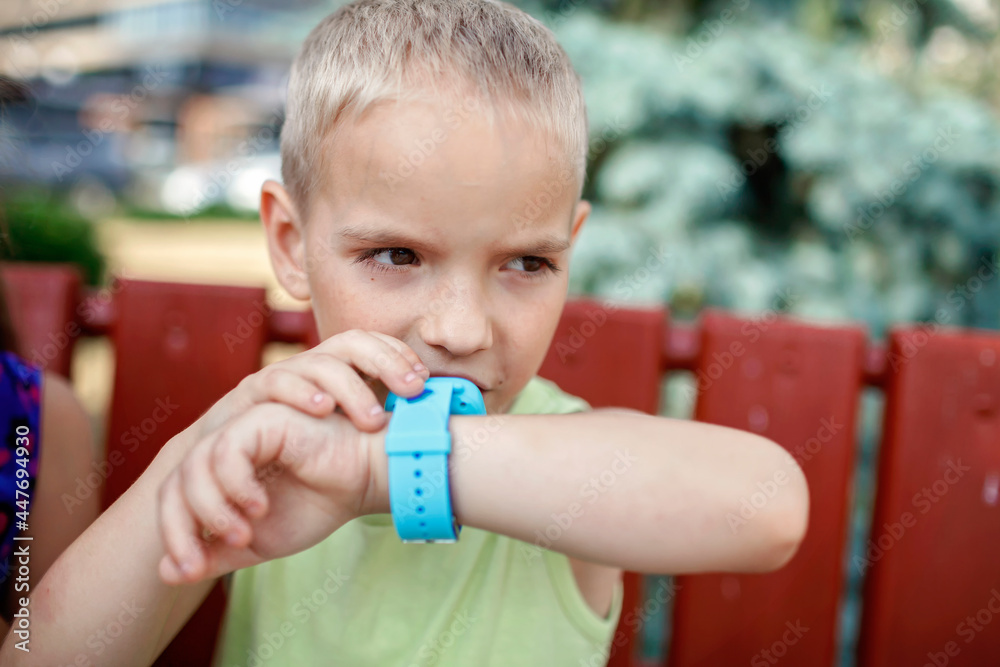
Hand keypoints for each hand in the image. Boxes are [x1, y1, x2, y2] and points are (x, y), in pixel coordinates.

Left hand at [157, 402, 381, 585]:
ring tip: (244, 534)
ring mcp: (242, 429)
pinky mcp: (262, 419)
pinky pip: (227, 450)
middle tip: (201, 564)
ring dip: (212, 510)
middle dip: (180, 529)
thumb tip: (164, 572)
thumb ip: (216, 553)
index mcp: (220, 472)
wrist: (367, 480)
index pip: (175, 500)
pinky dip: (234, 484)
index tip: (189, 573)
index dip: (174, 537)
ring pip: (194, 467)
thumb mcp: (260, 542)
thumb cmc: (321, 503)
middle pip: (175, 483)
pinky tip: (259, 506)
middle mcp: (225, 446)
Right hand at [192, 329, 429, 437]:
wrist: (222, 464)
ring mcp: (280, 377)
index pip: (372, 345)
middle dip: (385, 361)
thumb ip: (374, 425)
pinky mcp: (249, 395)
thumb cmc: (291, 451)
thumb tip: (428, 430)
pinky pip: (276, 383)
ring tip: (374, 417)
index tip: (425, 380)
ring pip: (319, 362)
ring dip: (350, 386)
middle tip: (413, 388)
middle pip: (352, 343)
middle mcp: (309, 366)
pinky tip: (322, 410)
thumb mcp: (338, 434)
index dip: (399, 354)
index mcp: (335, 371)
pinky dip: (300, 393)